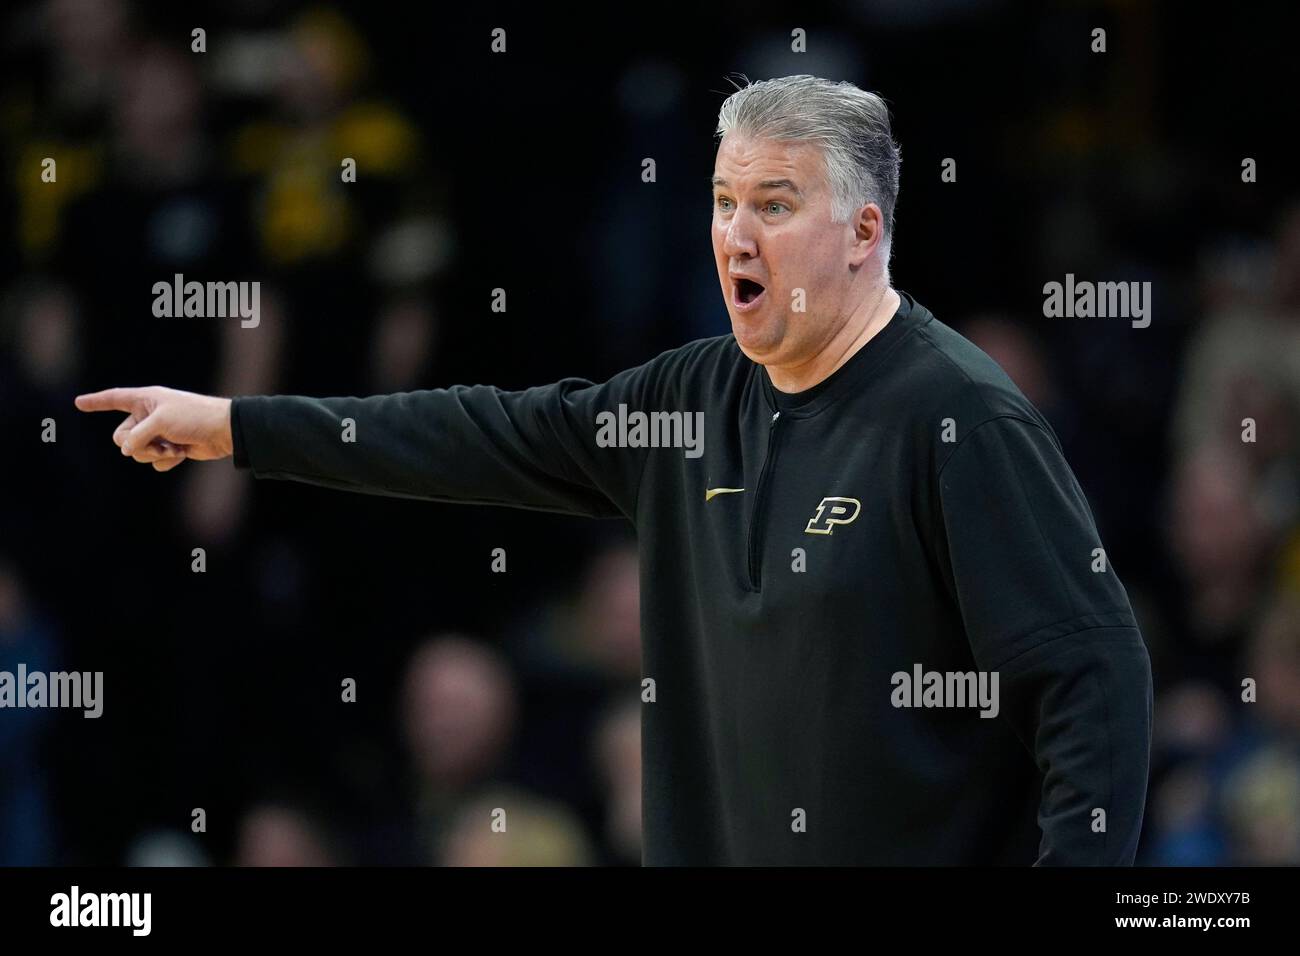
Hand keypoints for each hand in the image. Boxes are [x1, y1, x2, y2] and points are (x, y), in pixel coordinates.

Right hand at [75, 386, 233, 472]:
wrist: (223, 432)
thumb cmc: (194, 417)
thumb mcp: (160, 421)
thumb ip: (136, 436)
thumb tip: (126, 450)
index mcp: (146, 400)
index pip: (115, 399)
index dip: (96, 401)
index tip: (78, 402)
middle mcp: (149, 416)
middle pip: (121, 437)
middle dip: (135, 445)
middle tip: (155, 443)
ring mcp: (159, 434)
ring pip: (137, 453)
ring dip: (154, 454)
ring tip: (173, 448)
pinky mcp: (170, 448)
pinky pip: (155, 462)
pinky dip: (167, 461)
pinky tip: (183, 454)